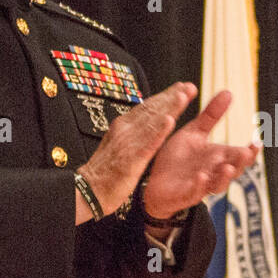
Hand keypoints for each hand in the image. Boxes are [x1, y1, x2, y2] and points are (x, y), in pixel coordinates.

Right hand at [78, 82, 195, 214]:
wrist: (88, 190)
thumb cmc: (105, 172)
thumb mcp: (119, 145)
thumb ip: (131, 133)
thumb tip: (143, 121)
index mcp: (123, 126)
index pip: (147, 107)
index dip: (165, 96)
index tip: (180, 87)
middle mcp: (125, 130)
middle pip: (152, 109)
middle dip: (171, 96)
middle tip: (189, 86)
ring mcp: (128, 143)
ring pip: (152, 121)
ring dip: (169, 107)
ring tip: (184, 95)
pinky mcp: (131, 159)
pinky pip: (148, 142)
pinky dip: (159, 131)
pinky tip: (170, 121)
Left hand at [141, 89, 258, 218]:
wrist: (155, 182)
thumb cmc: (178, 158)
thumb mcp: (194, 132)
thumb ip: (211, 115)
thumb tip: (228, 91)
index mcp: (219, 157)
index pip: (240, 155)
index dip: (251, 151)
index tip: (258, 142)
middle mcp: (214, 172)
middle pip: (234, 170)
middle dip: (241, 163)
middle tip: (247, 153)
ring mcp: (202, 185)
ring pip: (219, 184)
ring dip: (224, 177)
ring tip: (227, 168)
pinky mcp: (186, 194)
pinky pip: (195, 192)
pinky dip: (199, 185)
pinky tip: (201, 176)